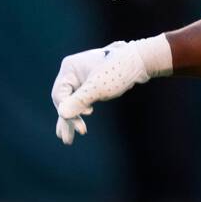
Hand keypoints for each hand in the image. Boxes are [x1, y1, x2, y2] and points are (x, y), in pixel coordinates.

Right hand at [51, 36, 170, 144]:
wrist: (140, 61)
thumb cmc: (119, 70)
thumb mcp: (98, 87)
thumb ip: (79, 101)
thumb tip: (62, 114)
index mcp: (69, 68)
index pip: (60, 94)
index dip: (68, 108)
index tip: (89, 114)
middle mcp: (72, 73)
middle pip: (63, 100)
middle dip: (68, 119)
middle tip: (68, 140)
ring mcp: (80, 80)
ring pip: (71, 103)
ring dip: (71, 120)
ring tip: (67, 140)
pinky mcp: (90, 86)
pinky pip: (80, 102)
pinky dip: (79, 114)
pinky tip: (77, 128)